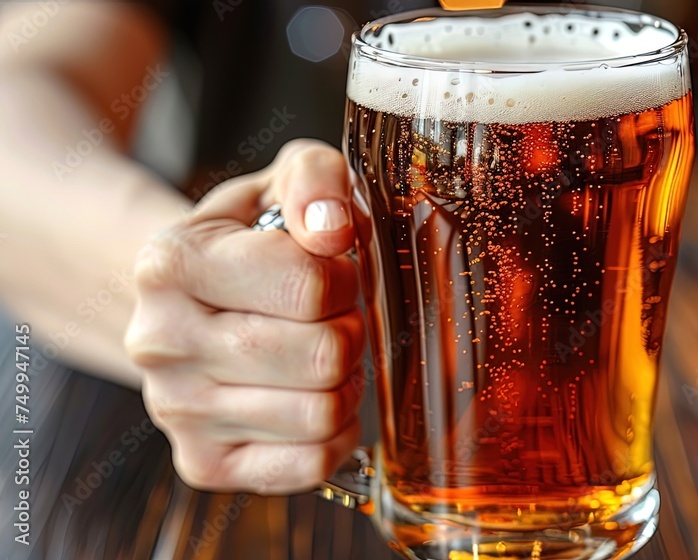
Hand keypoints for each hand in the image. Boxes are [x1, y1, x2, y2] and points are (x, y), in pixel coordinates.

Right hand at [125, 140, 364, 493]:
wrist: (189, 302)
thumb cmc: (248, 241)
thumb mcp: (278, 183)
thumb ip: (315, 179)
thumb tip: (334, 230)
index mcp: (170, 264)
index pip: (309, 286)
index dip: (345, 277)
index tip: (332, 269)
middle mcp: (159, 343)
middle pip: (321, 355)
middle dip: (349, 330)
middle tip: (333, 316)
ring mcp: (175, 411)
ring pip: (320, 414)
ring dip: (346, 381)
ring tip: (323, 354)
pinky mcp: (202, 463)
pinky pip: (310, 462)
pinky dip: (336, 432)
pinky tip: (315, 396)